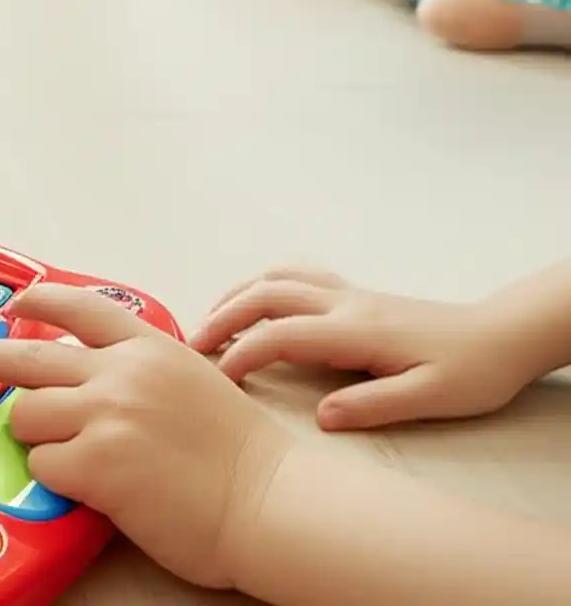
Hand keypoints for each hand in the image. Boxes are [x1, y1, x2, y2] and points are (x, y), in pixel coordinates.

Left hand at [0, 284, 293, 589]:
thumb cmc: (239, 456)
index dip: (39, 302)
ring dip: (39, 438)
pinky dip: (56, 477)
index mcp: (150, 348)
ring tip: (75, 456)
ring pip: (28, 415)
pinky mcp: (96, 462)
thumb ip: (141, 372)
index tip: (13, 305)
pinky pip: (43, 464)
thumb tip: (89, 380)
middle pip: (28, 357)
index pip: (82, 309)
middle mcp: (122, 372)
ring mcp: (106, 415)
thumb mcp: (193, 382)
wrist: (268, 501)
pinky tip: (90, 486)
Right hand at [190, 266, 535, 430]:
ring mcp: (349, 294)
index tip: (217, 381)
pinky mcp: (354, 294)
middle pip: (266, 295)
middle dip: (222, 317)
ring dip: (237, 295)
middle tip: (191, 345)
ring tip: (209, 321)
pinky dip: (263, 283)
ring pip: (278, 278)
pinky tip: (254, 303)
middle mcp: (345, 303)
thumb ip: (373, 406)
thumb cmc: (470, 371)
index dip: (241, 356)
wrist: (501, 336)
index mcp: (357, 331)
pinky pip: (296, 275)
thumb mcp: (429, 399)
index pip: (281, 336)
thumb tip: (321, 418)